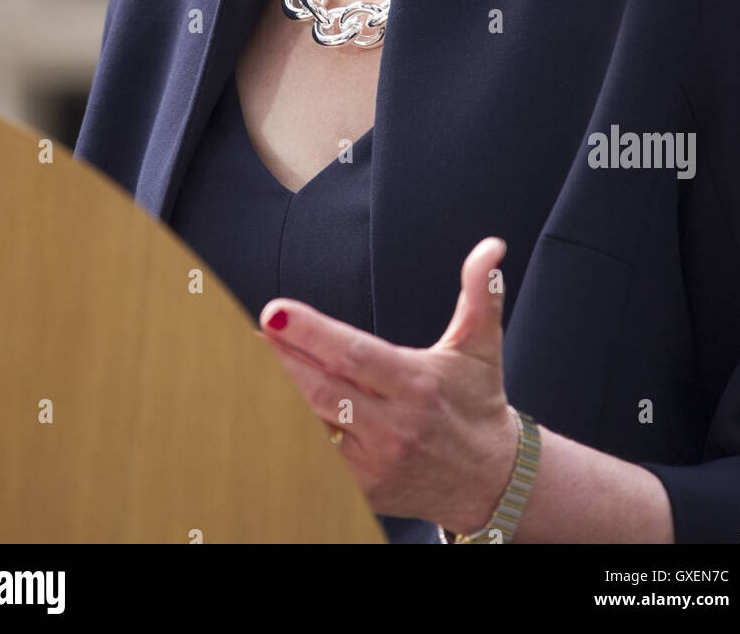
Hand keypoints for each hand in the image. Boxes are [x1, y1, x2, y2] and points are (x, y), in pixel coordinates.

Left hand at [258, 236, 518, 532]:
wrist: (490, 480)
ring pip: (311, 425)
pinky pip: (315, 458)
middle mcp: (393, 426)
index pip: (354, 354)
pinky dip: (290, 431)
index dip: (311, 333)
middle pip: (320, 390)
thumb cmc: (478, 403)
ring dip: (277, 394)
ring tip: (248, 362)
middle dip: (281, 359)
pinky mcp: (363, 489)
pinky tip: (267, 405)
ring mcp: (374, 462)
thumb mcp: (482, 345)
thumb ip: (480, 292)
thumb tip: (491, 248)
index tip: (275, 312)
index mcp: (416, 384)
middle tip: (251, 330)